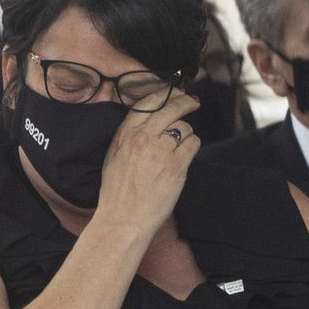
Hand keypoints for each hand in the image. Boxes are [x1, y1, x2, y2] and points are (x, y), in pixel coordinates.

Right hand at [93, 91, 200, 232]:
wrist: (124, 216)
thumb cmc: (118, 190)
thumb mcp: (115, 155)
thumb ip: (130, 135)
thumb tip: (150, 122)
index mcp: (125, 134)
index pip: (148, 103)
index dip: (165, 94)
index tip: (175, 92)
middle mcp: (143, 137)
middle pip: (170, 108)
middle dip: (185, 101)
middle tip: (193, 101)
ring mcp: (161, 150)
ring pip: (184, 127)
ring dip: (186, 132)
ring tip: (181, 143)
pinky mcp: (176, 165)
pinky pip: (193, 143)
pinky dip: (193, 145)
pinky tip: (187, 152)